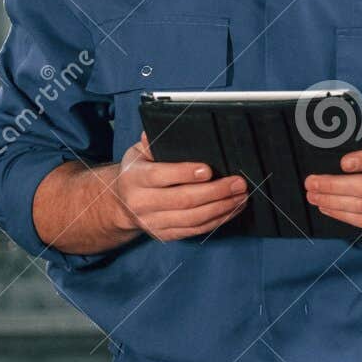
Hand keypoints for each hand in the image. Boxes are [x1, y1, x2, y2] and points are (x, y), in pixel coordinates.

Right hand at [111, 133, 248, 241]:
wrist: (120, 204)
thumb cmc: (137, 172)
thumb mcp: (138, 153)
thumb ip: (154, 141)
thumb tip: (168, 127)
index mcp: (135, 178)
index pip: (160, 176)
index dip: (185, 173)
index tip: (209, 170)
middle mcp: (142, 203)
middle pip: (183, 200)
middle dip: (215, 192)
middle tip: (238, 183)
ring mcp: (153, 222)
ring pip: (193, 219)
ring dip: (222, 208)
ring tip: (241, 197)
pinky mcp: (165, 235)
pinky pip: (195, 230)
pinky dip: (217, 221)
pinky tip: (232, 209)